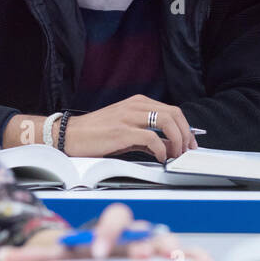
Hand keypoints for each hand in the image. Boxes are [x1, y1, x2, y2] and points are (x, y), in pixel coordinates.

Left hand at [0, 203, 213, 260]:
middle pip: (143, 230)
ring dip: (175, 251)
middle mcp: (132, 234)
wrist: (93, 253)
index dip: (107, 235)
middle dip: (144, 242)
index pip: (112, 221)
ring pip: (166, 242)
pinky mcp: (164, 260)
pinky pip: (185, 257)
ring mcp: (149, 246)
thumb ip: (30, 257)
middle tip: (143, 256)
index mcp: (106, 230)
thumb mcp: (54, 256)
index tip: (98, 253)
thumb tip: (0, 257)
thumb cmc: (77, 256)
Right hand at [63, 95, 197, 160]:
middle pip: (174, 114)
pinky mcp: (122, 131)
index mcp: (138, 103)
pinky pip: (151, 138)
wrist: (69, 135)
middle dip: (186, 134)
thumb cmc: (96, 135)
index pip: (172, 110)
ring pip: (167, 122)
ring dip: (177, 140)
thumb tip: (169, 147)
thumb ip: (148, 137)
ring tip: (175, 154)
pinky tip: (160, 157)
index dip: (186, 127)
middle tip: (186, 151)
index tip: (190, 143)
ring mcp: (129, 117)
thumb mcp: (127, 132)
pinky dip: (161, 149)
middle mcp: (135, 106)